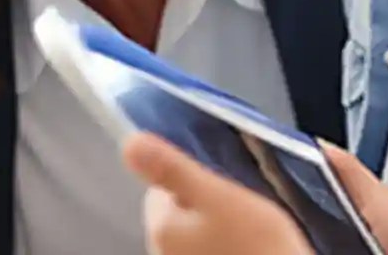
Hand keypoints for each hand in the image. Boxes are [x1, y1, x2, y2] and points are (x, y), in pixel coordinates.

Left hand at [123, 132, 314, 254]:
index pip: (163, 184)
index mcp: (161, 227)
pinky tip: (251, 240)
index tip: (223, 176)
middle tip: (243, 199)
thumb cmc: (256, 245)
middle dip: (209, 198)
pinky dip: (229, 240)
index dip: (194, 175)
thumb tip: (130, 143)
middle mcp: (163, 250)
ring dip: (221, 219)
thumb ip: (174, 170)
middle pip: (181, 206)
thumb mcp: (219, 197)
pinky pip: (212, 244)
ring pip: (199, 226)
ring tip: (252, 220)